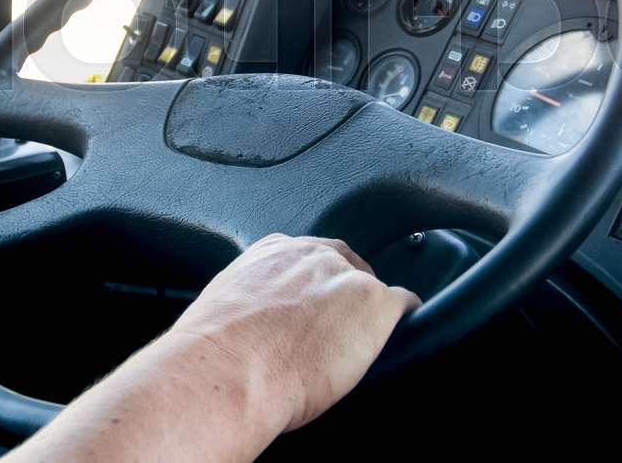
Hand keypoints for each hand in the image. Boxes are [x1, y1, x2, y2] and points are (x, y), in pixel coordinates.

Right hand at [168, 234, 420, 433]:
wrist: (231, 369)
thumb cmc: (216, 352)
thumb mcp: (224, 310)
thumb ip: (244, 304)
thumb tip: (246, 328)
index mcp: (271, 252)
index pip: (304, 256)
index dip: (311, 282)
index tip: (309, 303)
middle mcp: (311, 255)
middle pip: (342, 262)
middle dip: (341, 287)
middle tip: (336, 320)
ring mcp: (345, 276)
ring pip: (369, 284)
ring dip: (366, 305)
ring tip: (361, 331)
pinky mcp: (376, 303)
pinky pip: (403, 303)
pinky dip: (405, 315)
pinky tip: (406, 325)